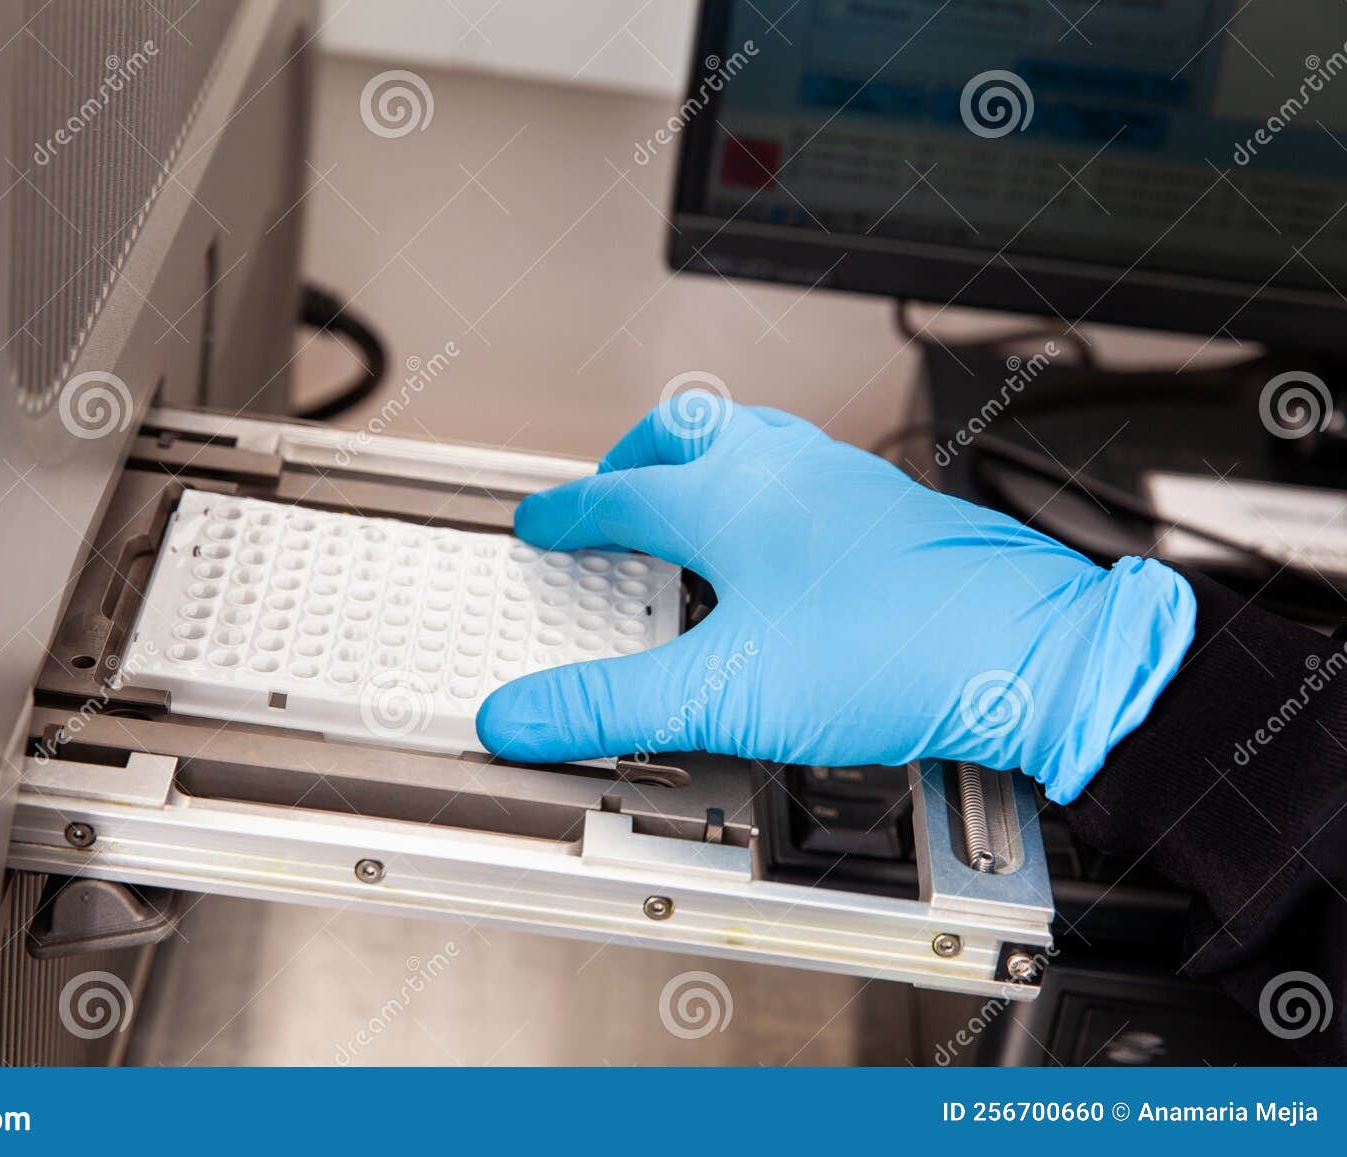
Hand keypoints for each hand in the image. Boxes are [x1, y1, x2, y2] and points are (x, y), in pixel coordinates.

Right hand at [476, 395, 1194, 803]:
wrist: (1032, 652)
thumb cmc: (897, 653)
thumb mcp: (726, 693)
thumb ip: (611, 707)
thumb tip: (517, 716)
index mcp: (729, 498)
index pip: (618, 495)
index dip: (568, 515)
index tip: (542, 524)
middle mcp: (785, 471)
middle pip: (687, 430)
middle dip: (634, 457)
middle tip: (610, 490)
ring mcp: (845, 482)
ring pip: (753, 437)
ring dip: (705, 460)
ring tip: (689, 506)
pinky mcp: (891, 510)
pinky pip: (807, 471)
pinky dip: (766, 488)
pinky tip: (783, 548)